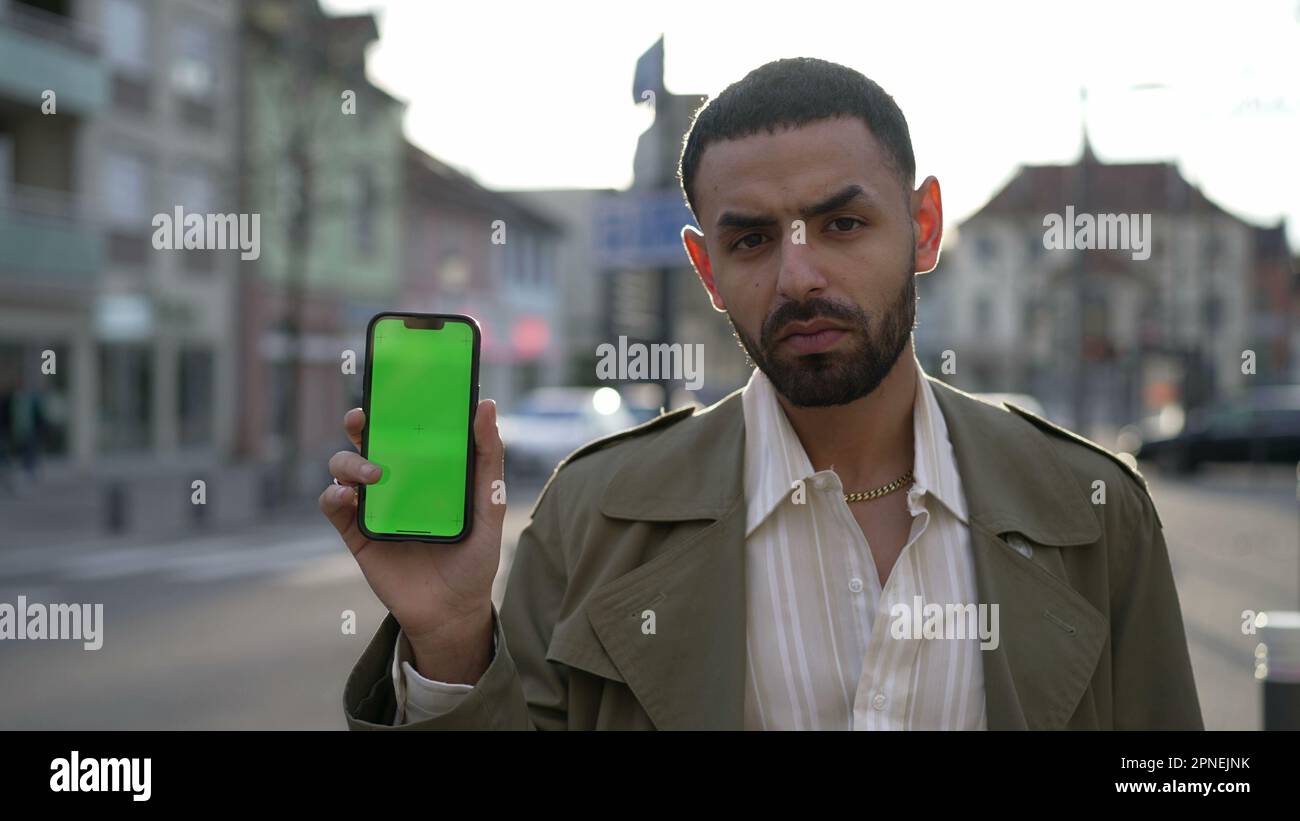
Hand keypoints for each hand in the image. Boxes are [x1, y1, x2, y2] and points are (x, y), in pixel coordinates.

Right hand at [319, 400, 504, 682]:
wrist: (453, 611)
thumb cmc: (475, 556)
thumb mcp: (490, 505)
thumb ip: (488, 458)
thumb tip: (486, 406)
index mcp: (427, 467)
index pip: (406, 426)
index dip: (395, 403)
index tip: (394, 385)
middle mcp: (396, 479)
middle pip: (368, 439)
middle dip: (361, 421)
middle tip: (364, 417)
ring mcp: (373, 504)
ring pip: (343, 466)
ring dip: (350, 461)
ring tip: (374, 474)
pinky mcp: (355, 532)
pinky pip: (332, 504)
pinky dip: (333, 494)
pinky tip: (348, 496)